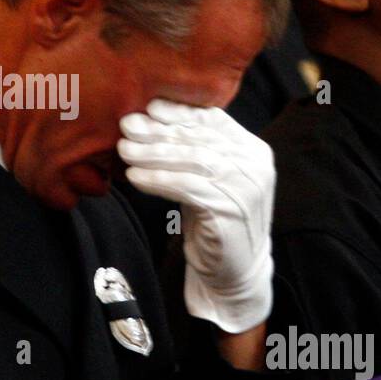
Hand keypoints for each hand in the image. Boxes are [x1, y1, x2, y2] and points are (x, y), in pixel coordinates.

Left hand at [118, 99, 274, 333]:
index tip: (148, 107)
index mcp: (253, 149)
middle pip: (200, 138)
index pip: (213, 120)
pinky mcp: (230, 210)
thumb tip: (145, 118)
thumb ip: (192, 150)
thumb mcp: (207, 178)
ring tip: (125, 150)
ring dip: (154, 154)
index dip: (179, 112)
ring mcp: (247, 187)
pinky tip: (135, 178)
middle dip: (159, 131)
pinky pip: (187, 187)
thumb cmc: (213, 220)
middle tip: (127, 126)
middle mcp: (255, 164)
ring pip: (193, 160)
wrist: (233, 272)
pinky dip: (157, 180)